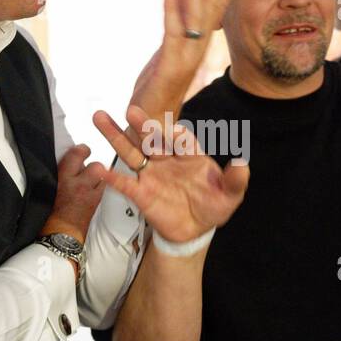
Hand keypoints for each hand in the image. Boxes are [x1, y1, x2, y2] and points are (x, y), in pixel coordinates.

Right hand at [41, 144, 104, 244]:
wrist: (59, 236)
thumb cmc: (49, 216)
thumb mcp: (47, 189)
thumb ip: (58, 175)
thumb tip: (65, 167)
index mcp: (63, 178)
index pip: (77, 154)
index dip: (82, 149)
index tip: (82, 150)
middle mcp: (79, 184)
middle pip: (96, 166)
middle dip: (92, 166)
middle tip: (85, 169)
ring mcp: (91, 194)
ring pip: (102, 177)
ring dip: (97, 177)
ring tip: (89, 181)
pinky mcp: (97, 202)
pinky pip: (102, 188)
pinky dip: (99, 187)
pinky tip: (91, 192)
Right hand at [92, 104, 248, 243]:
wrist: (196, 231)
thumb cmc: (213, 206)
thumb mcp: (231, 195)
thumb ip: (236, 180)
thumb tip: (241, 162)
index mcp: (188, 154)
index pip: (179, 138)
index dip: (173, 133)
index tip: (167, 130)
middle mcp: (166, 159)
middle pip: (151, 139)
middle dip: (142, 126)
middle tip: (130, 110)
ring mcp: (151, 174)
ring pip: (132, 152)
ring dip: (116, 136)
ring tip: (99, 118)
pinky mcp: (141, 193)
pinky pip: (124, 183)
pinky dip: (112, 177)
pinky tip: (99, 169)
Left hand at [128, 0, 242, 142]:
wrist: (151, 127)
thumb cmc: (159, 89)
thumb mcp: (169, 49)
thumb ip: (178, 22)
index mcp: (198, 42)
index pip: (216, 4)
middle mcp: (196, 48)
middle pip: (212, 5)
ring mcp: (185, 57)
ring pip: (195, 16)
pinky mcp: (169, 67)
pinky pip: (173, 35)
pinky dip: (172, 12)